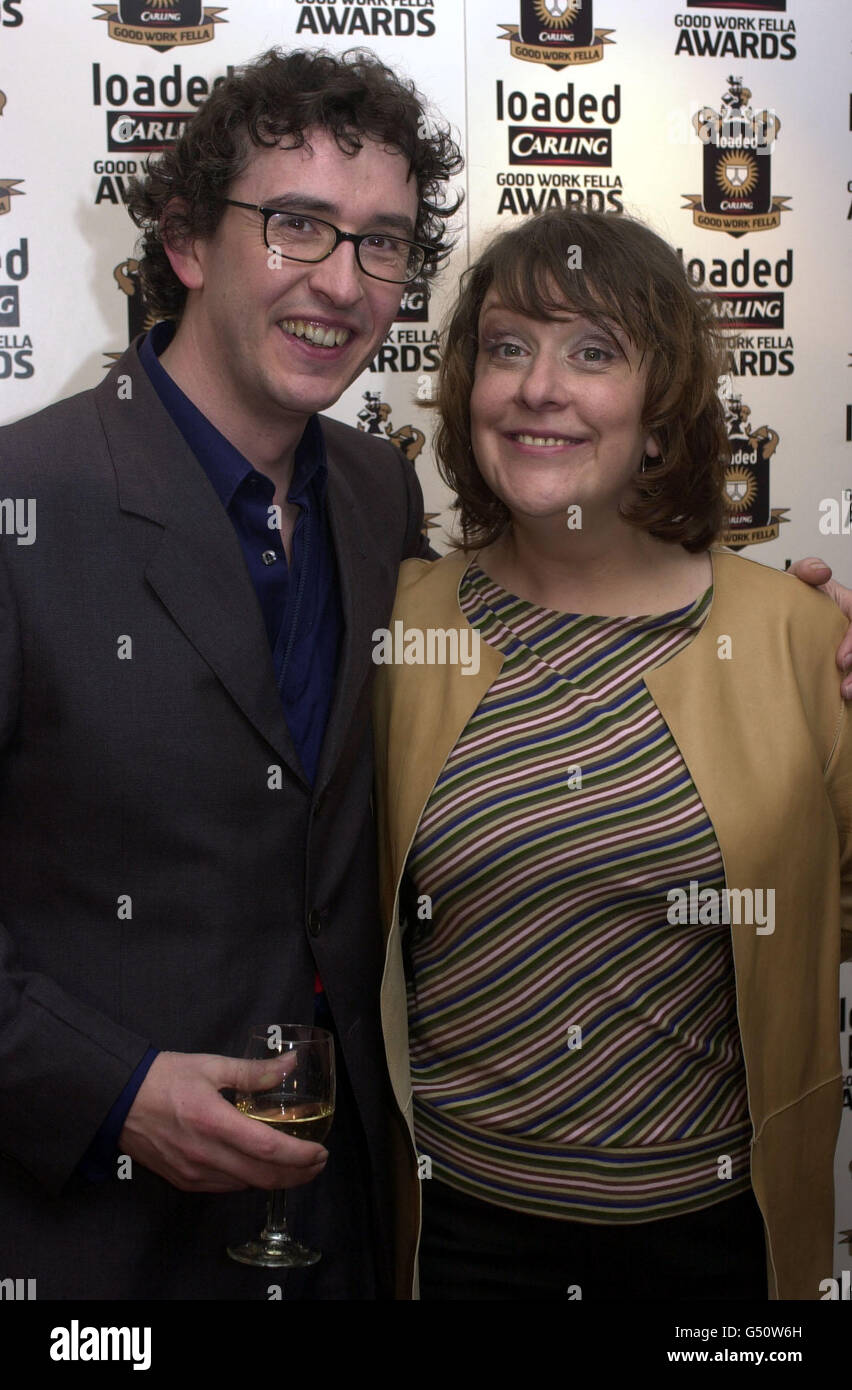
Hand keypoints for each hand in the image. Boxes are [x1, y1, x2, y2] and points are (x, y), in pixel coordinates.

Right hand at [119, 1051, 328, 1192]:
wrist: (118, 1100)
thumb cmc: (165, 1077)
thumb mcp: (211, 1066)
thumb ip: (254, 1072)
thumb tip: (290, 1064)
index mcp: (214, 1122)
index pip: (268, 1150)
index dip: (300, 1156)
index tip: (321, 1152)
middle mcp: (205, 1154)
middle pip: (263, 1177)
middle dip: (298, 1175)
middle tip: (317, 1163)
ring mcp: (193, 1172)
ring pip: (247, 1186)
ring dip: (277, 1180)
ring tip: (296, 1166)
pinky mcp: (184, 1181)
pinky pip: (226, 1187)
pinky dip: (250, 1181)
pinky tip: (261, 1168)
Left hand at [787, 557, 851, 698]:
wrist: (773, 611)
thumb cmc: (791, 596)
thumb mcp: (797, 577)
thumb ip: (807, 569)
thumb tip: (822, 572)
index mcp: (849, 605)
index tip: (840, 660)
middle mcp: (851, 626)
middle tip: (844, 688)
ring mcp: (847, 645)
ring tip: (845, 694)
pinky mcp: (839, 662)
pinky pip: (849, 674)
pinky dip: (849, 687)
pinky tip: (840, 698)